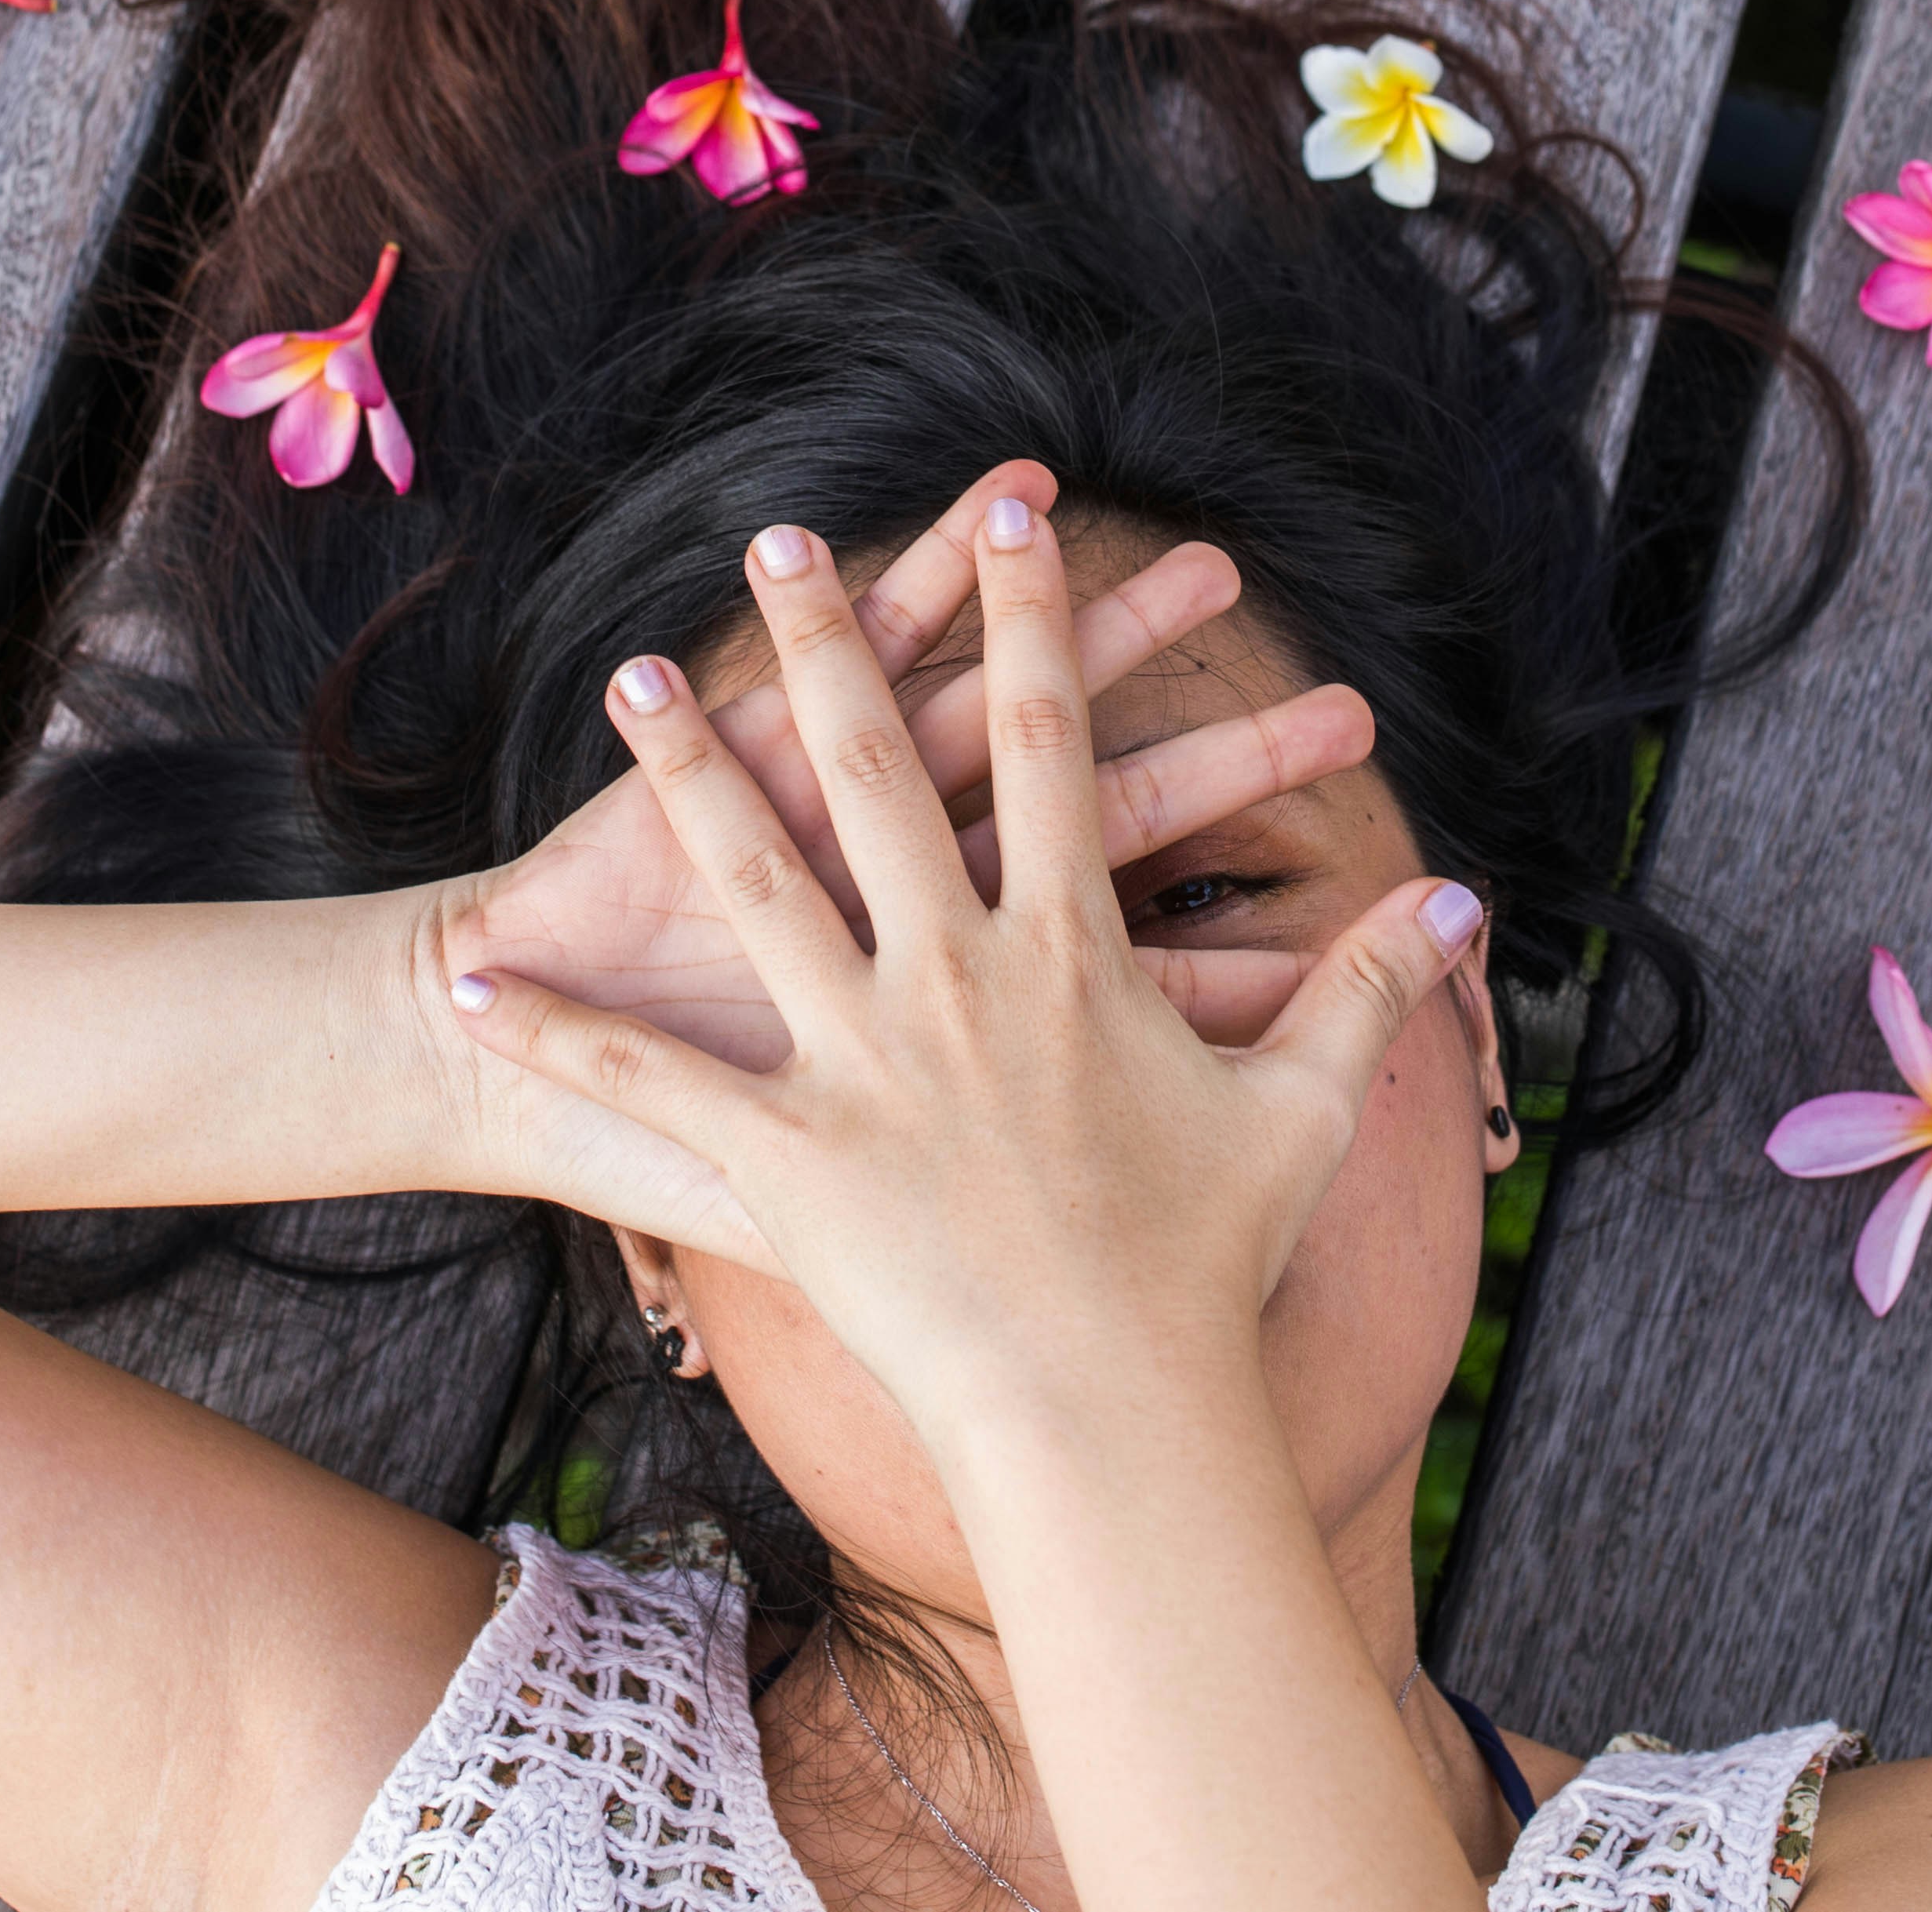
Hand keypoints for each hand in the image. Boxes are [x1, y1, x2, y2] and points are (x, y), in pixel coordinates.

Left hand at [442, 499, 1479, 1437]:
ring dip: (680, 771)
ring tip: (624, 672)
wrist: (1112, 1412)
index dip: (1033, 620)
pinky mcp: (777, 1153)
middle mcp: (951, 977)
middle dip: (827, 638)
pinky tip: (466, 976)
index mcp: (1066, 953)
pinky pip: (643, 1078)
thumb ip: (1376, 987)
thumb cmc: (1206, 1268)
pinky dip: (551, 1029)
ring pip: (749, 878)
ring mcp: (856, 1061)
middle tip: (783, 532)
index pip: (1044, 743)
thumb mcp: (1302, 1112)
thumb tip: (1466, 898)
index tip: (1017, 519)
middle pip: (874, 767)